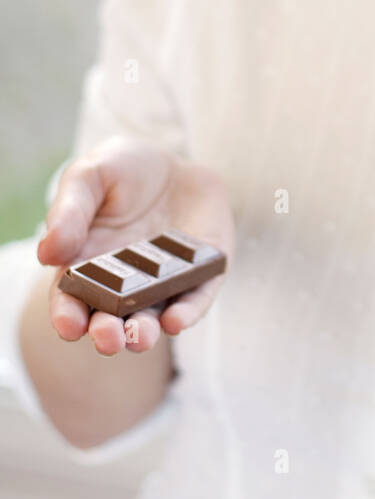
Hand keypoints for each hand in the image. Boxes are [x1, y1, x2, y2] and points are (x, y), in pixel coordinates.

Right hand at [36, 135, 234, 355]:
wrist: (176, 160)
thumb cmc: (122, 170)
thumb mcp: (89, 177)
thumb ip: (69, 212)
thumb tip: (48, 253)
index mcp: (86, 265)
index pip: (73, 301)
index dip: (69, 316)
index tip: (69, 325)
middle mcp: (123, 283)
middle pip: (112, 319)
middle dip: (108, 334)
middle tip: (108, 338)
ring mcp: (163, 282)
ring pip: (152, 318)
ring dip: (145, 333)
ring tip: (140, 336)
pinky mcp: (201, 273)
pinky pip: (195, 298)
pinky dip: (187, 312)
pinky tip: (176, 319)